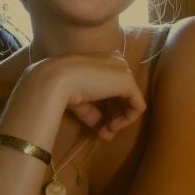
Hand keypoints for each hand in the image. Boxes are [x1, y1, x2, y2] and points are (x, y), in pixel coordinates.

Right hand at [31, 51, 145, 140]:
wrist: (57, 80)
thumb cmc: (64, 88)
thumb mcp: (83, 103)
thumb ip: (96, 114)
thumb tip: (105, 132)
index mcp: (105, 61)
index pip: (115, 88)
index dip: (110, 109)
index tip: (100, 125)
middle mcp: (118, 62)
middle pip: (124, 95)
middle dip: (115, 117)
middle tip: (104, 133)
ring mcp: (124, 71)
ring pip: (132, 101)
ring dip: (120, 121)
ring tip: (106, 132)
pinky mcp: (128, 82)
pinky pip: (137, 106)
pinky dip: (127, 120)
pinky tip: (112, 126)